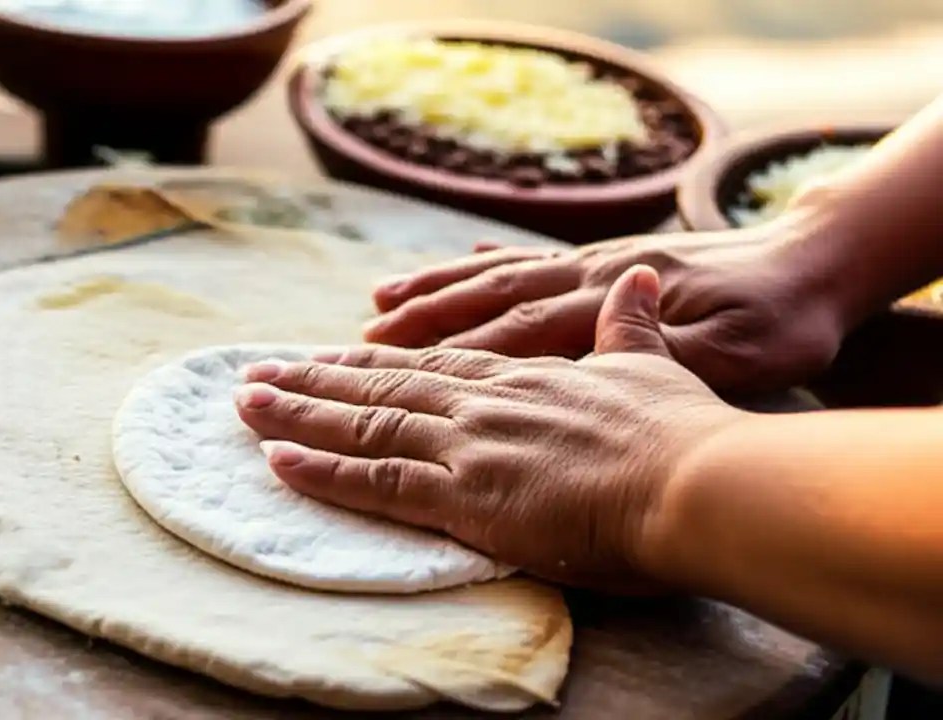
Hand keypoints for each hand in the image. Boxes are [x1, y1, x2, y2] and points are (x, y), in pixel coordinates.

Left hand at [234, 266, 746, 590]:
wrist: (698, 482)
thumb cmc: (683, 435)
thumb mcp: (653, 366)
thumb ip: (629, 326)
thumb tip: (637, 283)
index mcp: (525, 375)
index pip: (437, 361)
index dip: (381, 357)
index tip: (336, 352)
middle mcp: (485, 400)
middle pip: (385, 384)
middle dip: (318, 378)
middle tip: (261, 372)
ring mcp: (470, 444)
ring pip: (366, 423)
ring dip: (301, 414)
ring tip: (247, 403)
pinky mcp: (467, 495)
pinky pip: (378, 482)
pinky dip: (325, 470)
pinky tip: (279, 460)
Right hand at [364, 225, 845, 392]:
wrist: (811, 268)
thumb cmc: (776, 325)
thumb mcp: (733, 357)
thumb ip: (659, 356)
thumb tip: (594, 361)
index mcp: (606, 310)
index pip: (507, 340)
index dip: (443, 362)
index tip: (382, 382)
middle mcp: (583, 282)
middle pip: (480, 308)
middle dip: (410, 332)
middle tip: (350, 348)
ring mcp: (586, 268)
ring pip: (491, 282)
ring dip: (430, 297)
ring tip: (375, 309)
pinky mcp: (599, 263)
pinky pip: (524, 262)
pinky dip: (480, 267)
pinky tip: (453, 268)